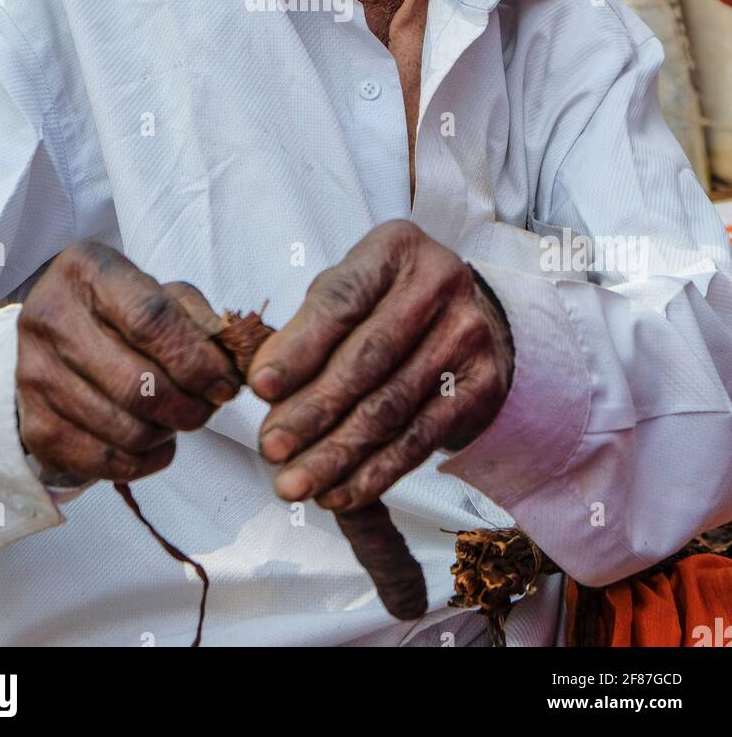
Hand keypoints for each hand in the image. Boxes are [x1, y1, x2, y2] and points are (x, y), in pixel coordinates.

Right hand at [15, 241, 240, 485]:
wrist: (57, 330)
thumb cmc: (122, 309)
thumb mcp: (161, 292)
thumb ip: (198, 320)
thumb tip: (231, 365)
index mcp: (87, 271)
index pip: (150, 320)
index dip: (196, 360)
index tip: (225, 383)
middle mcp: (51, 318)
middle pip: (136, 384)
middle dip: (188, 407)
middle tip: (209, 408)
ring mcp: (34, 374)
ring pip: (122, 428)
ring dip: (167, 433)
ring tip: (179, 418)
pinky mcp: (32, 423)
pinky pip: (102, 461)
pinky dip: (143, 461)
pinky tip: (157, 443)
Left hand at [247, 220, 513, 512]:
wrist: (468, 317)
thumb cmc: (386, 302)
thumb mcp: (347, 292)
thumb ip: (306, 330)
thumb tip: (265, 385)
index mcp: (396, 248)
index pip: (341, 302)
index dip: (298, 349)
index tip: (260, 389)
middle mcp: (439, 283)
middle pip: (366, 360)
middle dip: (311, 411)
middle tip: (270, 449)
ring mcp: (466, 335)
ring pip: (390, 408)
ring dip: (336, 454)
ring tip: (295, 482)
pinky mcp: (481, 385)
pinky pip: (418, 438)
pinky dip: (374, 472)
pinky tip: (338, 491)